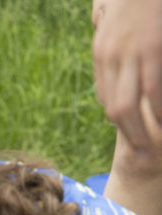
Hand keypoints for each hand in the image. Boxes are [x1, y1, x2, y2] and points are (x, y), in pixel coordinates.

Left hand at [92, 0, 161, 150]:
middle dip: (130, 135)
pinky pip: (154, 91)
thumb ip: (111, 30)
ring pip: (130, 107)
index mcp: (102, 52)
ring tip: (154, 148)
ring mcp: (132, 55)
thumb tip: (104, 27)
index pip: (106, 97)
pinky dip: (160, 111)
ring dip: (144, 131)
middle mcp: (111, 57)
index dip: (119, 119)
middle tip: (142, 155)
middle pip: (114, 109)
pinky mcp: (154, 50)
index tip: (131, 132)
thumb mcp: (113, 15)